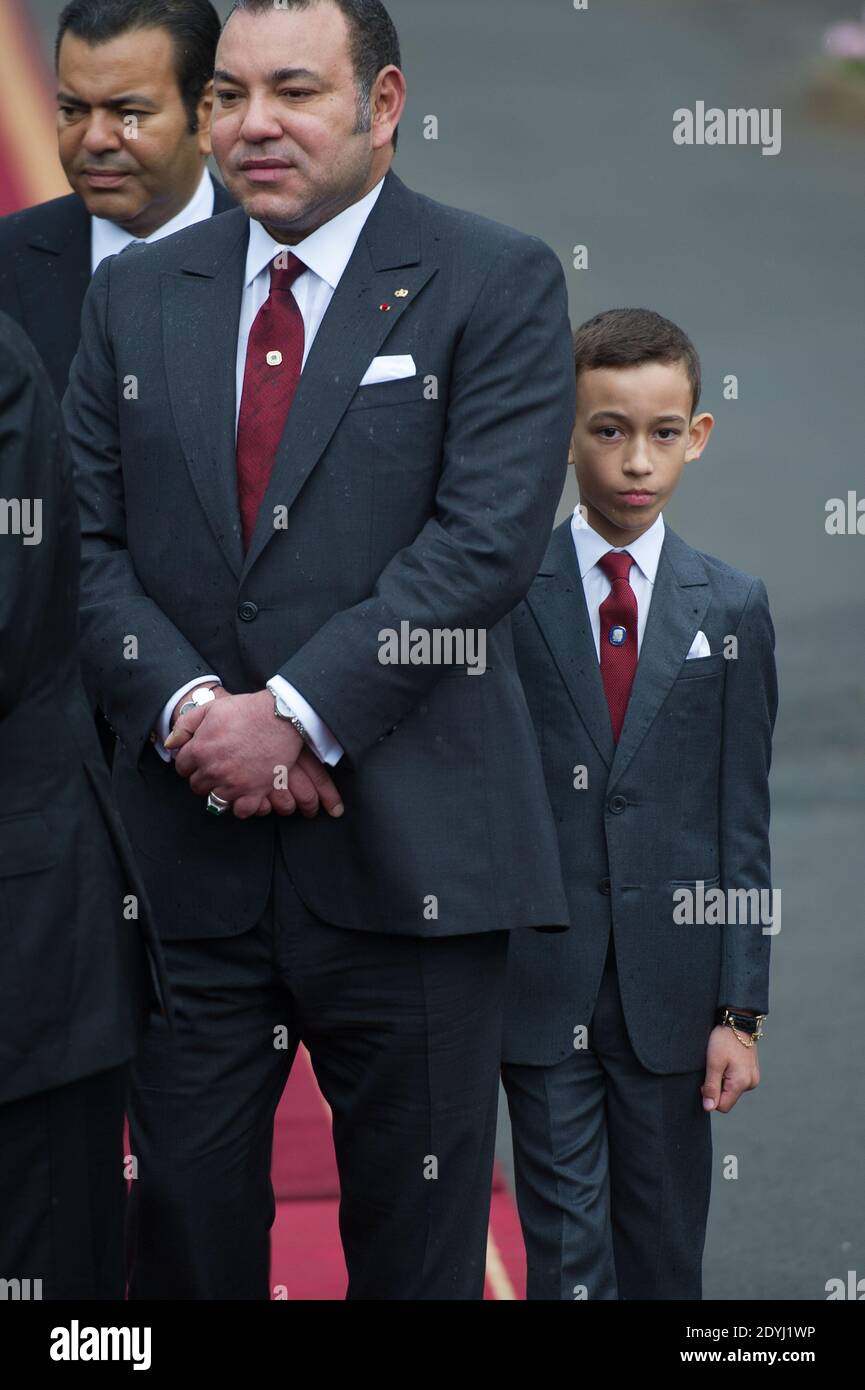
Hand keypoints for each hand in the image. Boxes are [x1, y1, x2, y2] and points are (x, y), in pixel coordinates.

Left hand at [168, 689, 343, 820]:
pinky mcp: (255, 792)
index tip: (202, 758)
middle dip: (204, 777)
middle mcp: (214, 770)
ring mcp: (234, 784)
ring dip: (221, 791)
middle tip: (218, 766)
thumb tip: (170, 745)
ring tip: (231, 778)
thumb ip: (185, 725)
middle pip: (197, 786)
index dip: (190, 762)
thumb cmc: (246, 710)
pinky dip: (242, 805)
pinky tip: (245, 793)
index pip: (181, 768)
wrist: (282, 717)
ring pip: (215, 800)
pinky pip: (241, 811)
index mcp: (200, 749)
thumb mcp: (210, 708)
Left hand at [701, 1025, 759, 1113]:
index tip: (706, 1078)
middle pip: (727, 1098)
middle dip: (717, 1087)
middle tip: (713, 1068)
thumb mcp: (713, 1063)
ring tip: (721, 1062)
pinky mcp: (752, 1072)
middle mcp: (751, 1083)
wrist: (737, 1021)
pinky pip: (737, 1082)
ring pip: (732, 1090)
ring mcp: (753, 1078)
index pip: (722, 1106)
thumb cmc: (723, 1040)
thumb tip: (708, 1108)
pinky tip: (727, 1061)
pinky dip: (729, 1075)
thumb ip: (711, 1087)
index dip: (710, 1096)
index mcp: (742, 1083)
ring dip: (723, 1081)